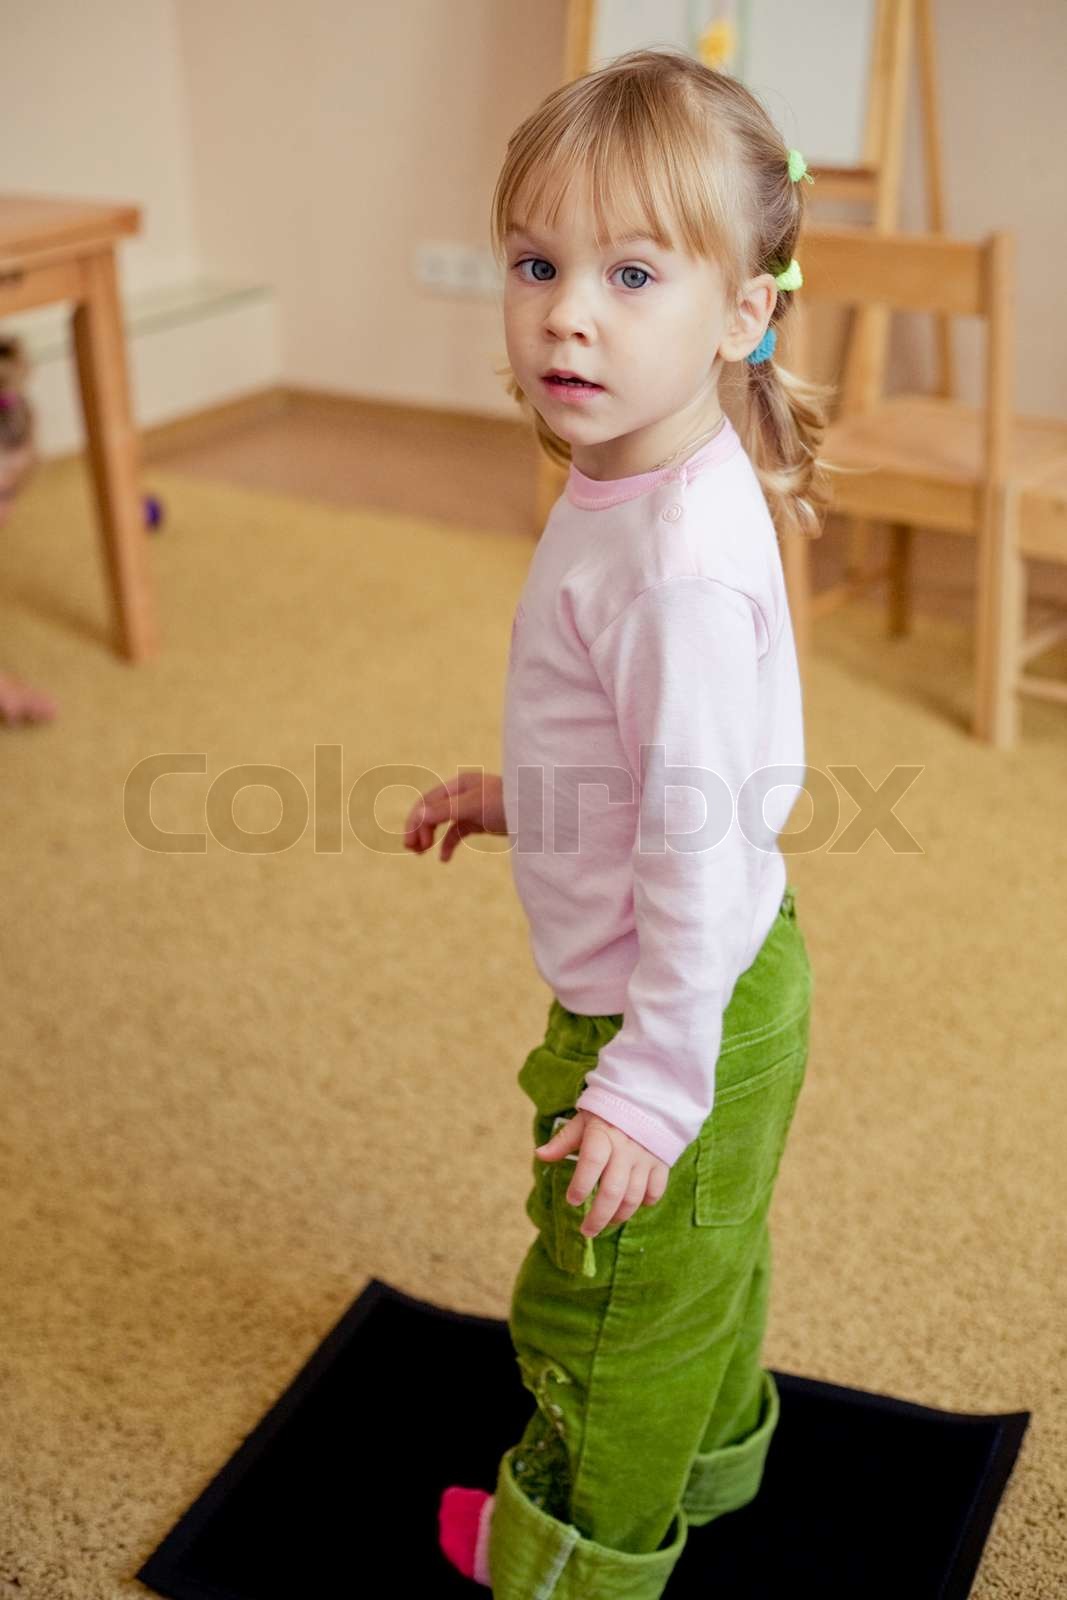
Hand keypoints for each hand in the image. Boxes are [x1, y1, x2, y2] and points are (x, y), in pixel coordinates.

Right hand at [402, 771, 507, 862]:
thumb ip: (445, 810)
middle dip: (420, 830)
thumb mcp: (475, 805)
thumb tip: (417, 816)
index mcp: (458, 784)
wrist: (539, 812)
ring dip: (430, 837)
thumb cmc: (509, 802)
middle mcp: (462, 794)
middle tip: (413, 850)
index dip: (415, 821)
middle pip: (431, 812)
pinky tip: (444, 859)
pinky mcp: (480, 822)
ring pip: (442, 823)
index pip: (427, 802)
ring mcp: (471, 808)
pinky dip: (448, 844)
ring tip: (421, 853)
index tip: (411, 843)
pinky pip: (457, 833)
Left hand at [536, 1110, 669, 1238]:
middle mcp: (625, 1148)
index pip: (591, 1163)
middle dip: (598, 1216)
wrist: (647, 1100)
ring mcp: (645, 1157)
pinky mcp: (661, 1163)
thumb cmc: (608, 1113)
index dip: (581, 1185)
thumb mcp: (584, 1121)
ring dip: (619, 1215)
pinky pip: (655, 1191)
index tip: (572, 1201)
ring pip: (633, 1196)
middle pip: (612, 1190)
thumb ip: (563, 1141)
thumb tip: (539, 1155)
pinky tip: (632, 1205)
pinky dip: (644, 1203)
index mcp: (603, 1135)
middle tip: (587, 1231)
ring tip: (606, 1223)